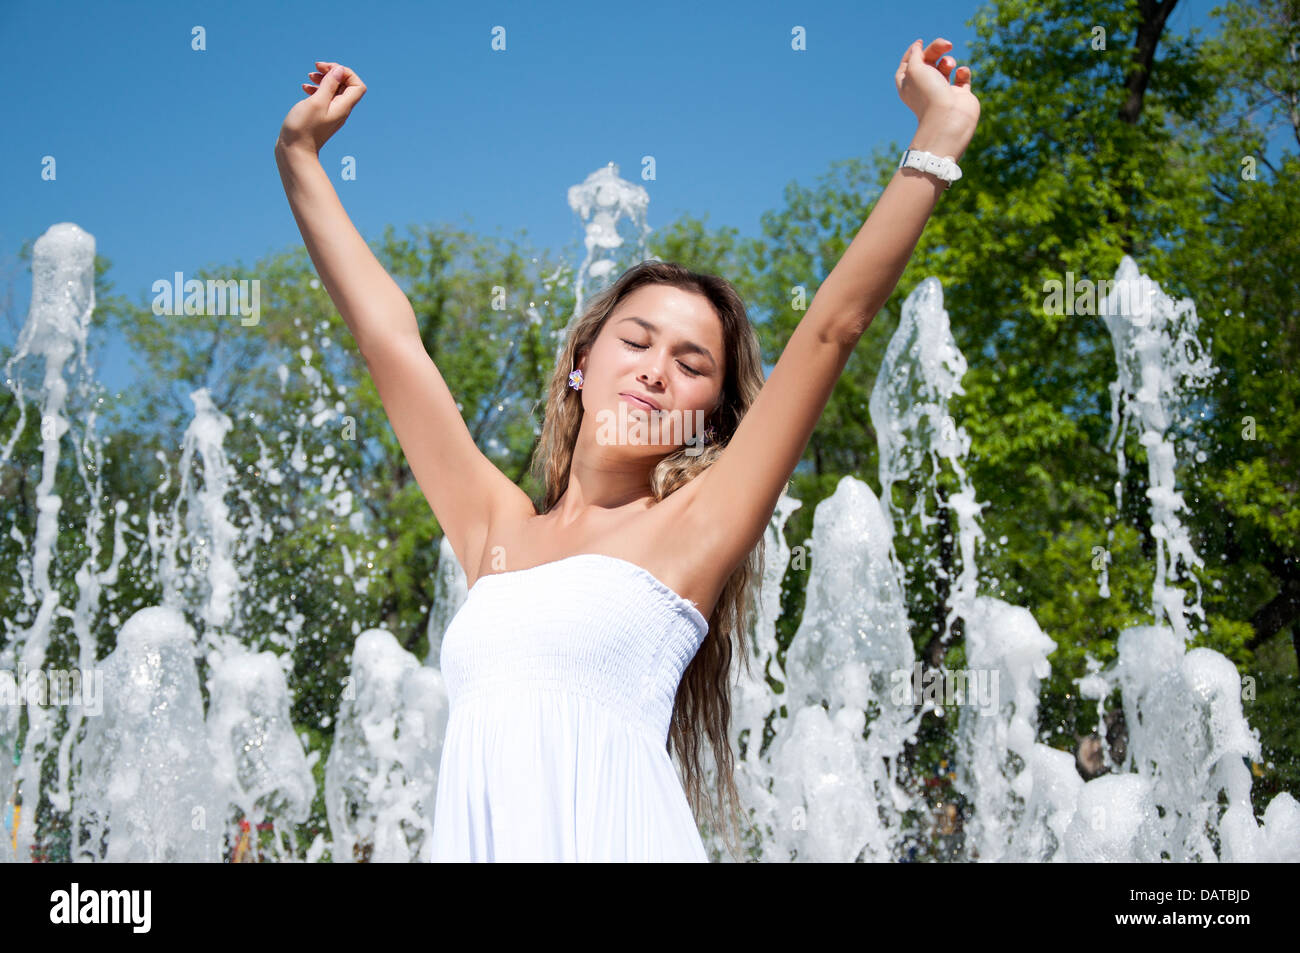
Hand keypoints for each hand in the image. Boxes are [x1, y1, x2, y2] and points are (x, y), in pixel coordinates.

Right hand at [276, 61, 366, 155]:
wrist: (295, 152)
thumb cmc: (304, 128)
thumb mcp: (317, 102)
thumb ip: (329, 85)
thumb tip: (340, 71)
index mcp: (343, 107)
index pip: (357, 85)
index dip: (345, 72)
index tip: (327, 69)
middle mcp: (340, 110)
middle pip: (345, 86)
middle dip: (332, 73)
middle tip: (316, 68)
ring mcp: (331, 114)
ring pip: (333, 91)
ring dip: (323, 80)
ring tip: (308, 77)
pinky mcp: (321, 117)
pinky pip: (324, 98)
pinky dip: (316, 89)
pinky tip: (304, 88)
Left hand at [894, 38, 979, 158]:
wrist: (949, 118)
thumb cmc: (928, 93)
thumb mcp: (914, 69)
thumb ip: (915, 55)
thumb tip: (918, 46)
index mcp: (908, 84)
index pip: (908, 64)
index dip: (913, 52)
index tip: (920, 42)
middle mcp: (924, 87)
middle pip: (929, 60)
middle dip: (937, 49)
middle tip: (946, 44)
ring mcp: (943, 91)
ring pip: (945, 66)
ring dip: (948, 61)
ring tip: (949, 66)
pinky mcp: (959, 94)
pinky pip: (962, 77)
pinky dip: (963, 71)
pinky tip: (961, 73)